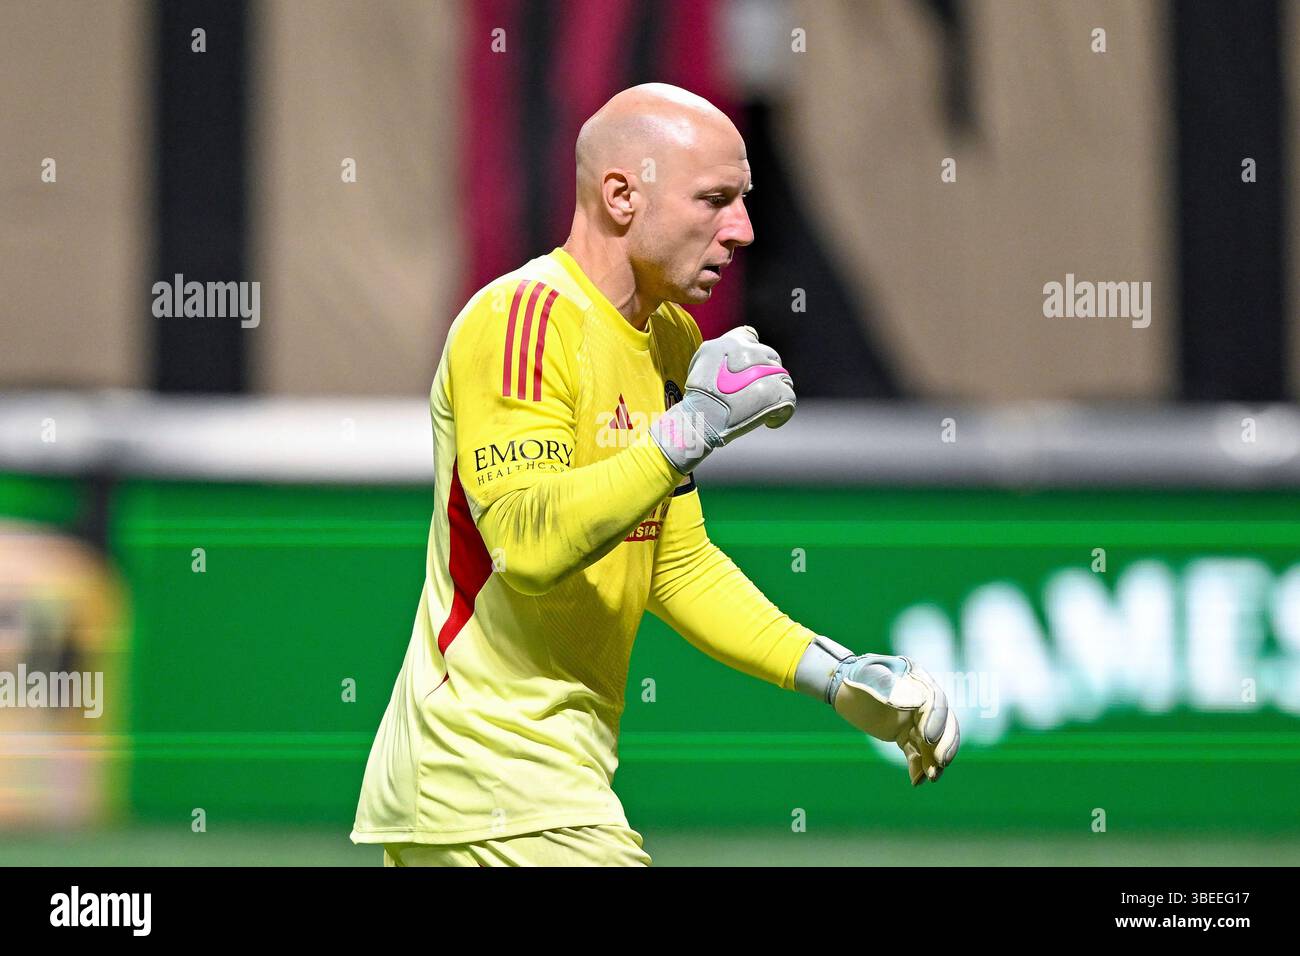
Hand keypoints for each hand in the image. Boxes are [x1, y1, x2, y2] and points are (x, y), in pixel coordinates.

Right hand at [649, 325, 795, 473]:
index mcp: (733, 341)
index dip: (752, 353)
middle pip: (771, 357)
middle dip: (765, 373)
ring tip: (762, 406)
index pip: (752, 337)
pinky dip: (781, 411)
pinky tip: (769, 420)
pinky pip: (789, 396)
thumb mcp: (704, 358)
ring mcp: (766, 371)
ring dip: (775, 390)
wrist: (702, 417)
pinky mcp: (776, 392)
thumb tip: (743, 345)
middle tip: (754, 392)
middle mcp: (752, 351)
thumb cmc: (699, 394)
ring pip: (783, 377)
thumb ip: (723, 349)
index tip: (748, 368)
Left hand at [829, 653, 959, 785]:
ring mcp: (915, 720)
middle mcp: (924, 701)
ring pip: (934, 742)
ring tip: (931, 778)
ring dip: (934, 760)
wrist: (841, 687)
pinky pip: (917, 752)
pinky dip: (918, 767)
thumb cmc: (856, 678)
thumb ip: (892, 686)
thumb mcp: (871, 677)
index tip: (928, 739)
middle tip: (940, 763)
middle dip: (945, 744)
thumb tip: (920, 702)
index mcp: (919, 681)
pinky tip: (916, 781)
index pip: (936, 702)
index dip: (936, 721)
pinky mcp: (906, 735)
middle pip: (944, 724)